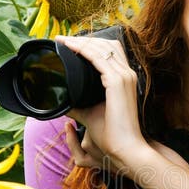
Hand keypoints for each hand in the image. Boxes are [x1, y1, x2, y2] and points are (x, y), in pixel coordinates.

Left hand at [56, 34, 147, 173]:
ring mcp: (124, 77)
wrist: (125, 149)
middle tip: (62, 39)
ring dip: (80, 41)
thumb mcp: (90, 116)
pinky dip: (83, 50)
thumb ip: (77, 106)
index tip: (70, 45)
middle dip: (84, 39)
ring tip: (63, 41)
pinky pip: (98, 58)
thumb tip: (61, 101)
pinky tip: (70, 48)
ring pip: (101, 48)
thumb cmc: (112, 137)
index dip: (91, 44)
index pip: (110, 52)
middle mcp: (127, 75)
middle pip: (106, 44)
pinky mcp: (118, 82)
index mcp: (124, 80)